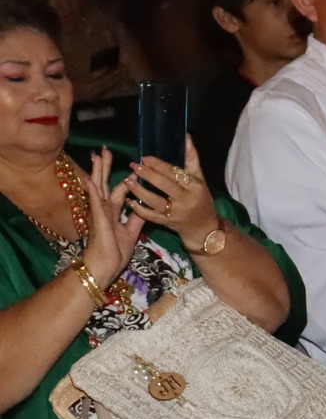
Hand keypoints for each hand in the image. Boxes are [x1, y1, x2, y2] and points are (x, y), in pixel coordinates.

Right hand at [79, 148, 146, 289]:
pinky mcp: (98, 221)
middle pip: (105, 184)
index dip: (124, 179)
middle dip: (106, 168)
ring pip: (98, 188)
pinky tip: (90, 180)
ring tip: (97, 156)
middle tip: (106, 151)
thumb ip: (135, 220)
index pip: (119, 191)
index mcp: (113, 214)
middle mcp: (104, 211)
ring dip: (98, 172)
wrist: (103, 268)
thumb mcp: (130, 234)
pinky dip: (93, 191)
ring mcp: (99, 214)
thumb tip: (142, 208)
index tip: (130, 166)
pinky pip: (95, 204)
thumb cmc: (114, 253)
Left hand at [124, 137, 220, 247]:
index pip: (175, 174)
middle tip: (134, 166)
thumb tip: (186, 137)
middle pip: (164, 186)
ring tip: (128, 180)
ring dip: (139, 191)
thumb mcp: (200, 179)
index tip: (146, 158)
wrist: (203, 227)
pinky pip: (150, 216)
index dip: (159, 166)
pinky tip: (129, 200)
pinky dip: (138, 208)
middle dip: (148, 175)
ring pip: (154, 201)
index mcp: (195, 188)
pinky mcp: (166, 223)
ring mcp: (175, 214)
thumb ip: (191, 159)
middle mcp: (185, 201)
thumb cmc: (201, 199)